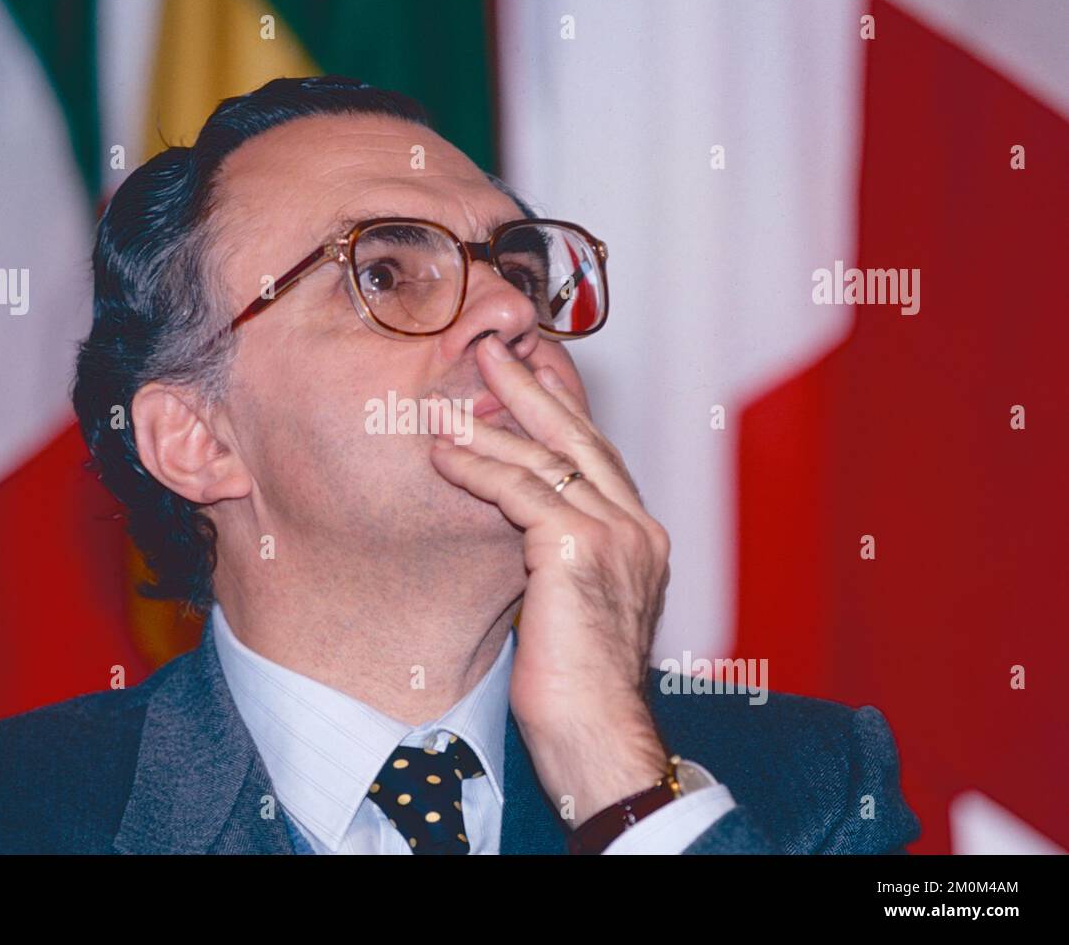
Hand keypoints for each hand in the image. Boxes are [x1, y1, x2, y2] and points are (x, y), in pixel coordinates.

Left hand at [429, 335, 672, 825]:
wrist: (599, 739)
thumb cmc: (580, 690)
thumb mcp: (576, 609)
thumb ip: (561, 560)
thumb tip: (522, 535)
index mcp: (643, 540)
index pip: (599, 458)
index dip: (561, 414)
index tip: (530, 378)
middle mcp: (639, 529)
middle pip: (580, 439)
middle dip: (533, 389)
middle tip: (495, 350)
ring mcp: (616, 535)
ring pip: (546, 460)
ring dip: (491, 425)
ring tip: (449, 397)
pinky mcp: (579, 549)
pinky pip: (520, 492)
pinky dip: (478, 469)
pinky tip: (445, 456)